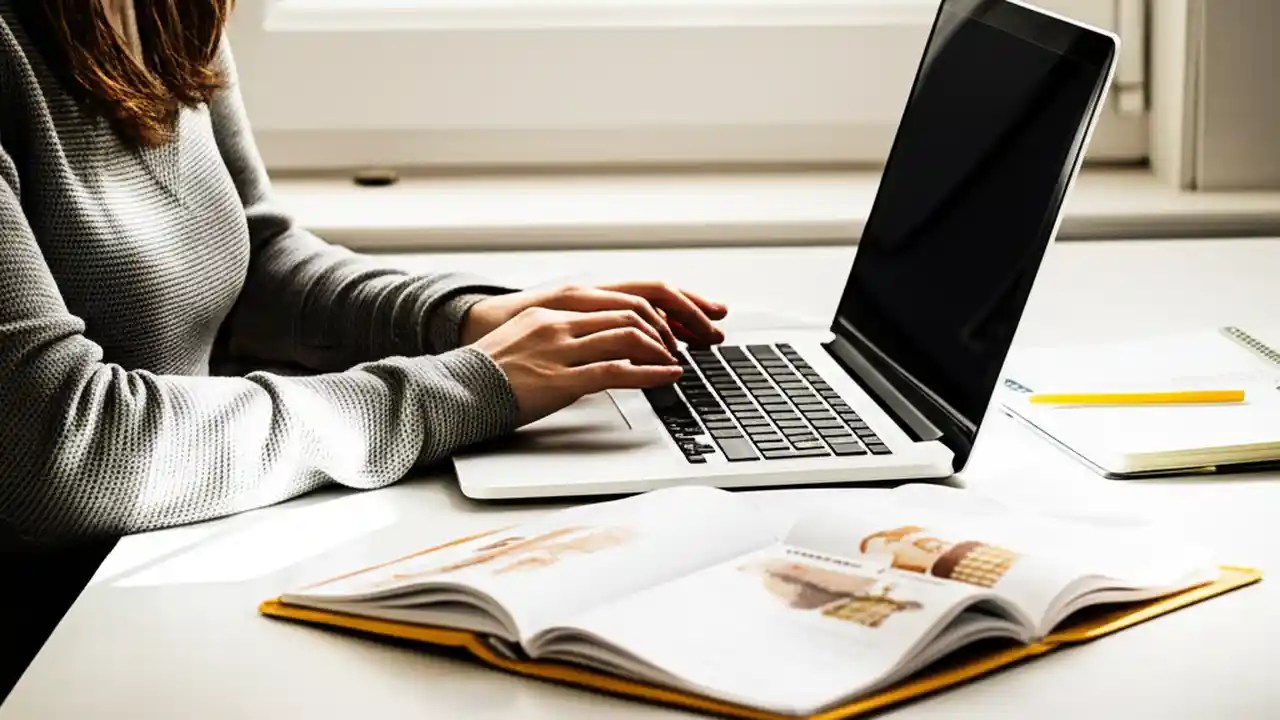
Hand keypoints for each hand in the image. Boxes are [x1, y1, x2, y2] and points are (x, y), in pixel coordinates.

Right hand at [473, 307, 683, 424]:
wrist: (458, 392)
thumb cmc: (490, 372)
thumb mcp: (527, 339)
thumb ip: (561, 335)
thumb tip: (595, 346)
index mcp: (551, 310)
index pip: (615, 299)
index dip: (650, 310)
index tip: (667, 325)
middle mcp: (558, 323)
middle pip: (628, 311)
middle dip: (663, 327)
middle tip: (678, 343)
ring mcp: (559, 350)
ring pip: (627, 336)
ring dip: (660, 348)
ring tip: (673, 361)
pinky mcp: (561, 380)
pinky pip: (617, 371)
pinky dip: (650, 373)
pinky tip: (666, 376)